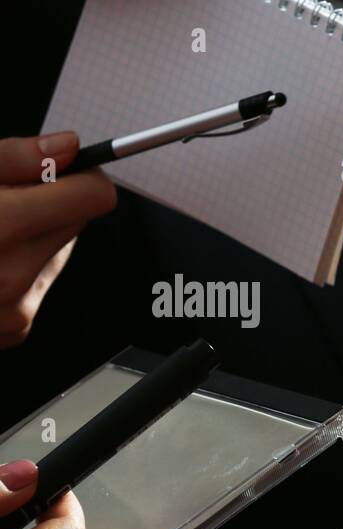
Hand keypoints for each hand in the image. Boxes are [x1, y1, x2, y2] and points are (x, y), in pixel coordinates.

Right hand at [0, 133, 116, 346]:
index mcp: (0, 226)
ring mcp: (15, 308)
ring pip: (58, 255)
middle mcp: (13, 275)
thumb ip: (14, 158)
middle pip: (77, 223)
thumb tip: (67, 147)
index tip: (63, 168)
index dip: (81, 177)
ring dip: (31, 238)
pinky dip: (18, 269)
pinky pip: (39, 286)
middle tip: (5, 201)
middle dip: (46, 205)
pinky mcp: (15, 328)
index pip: (94, 197)